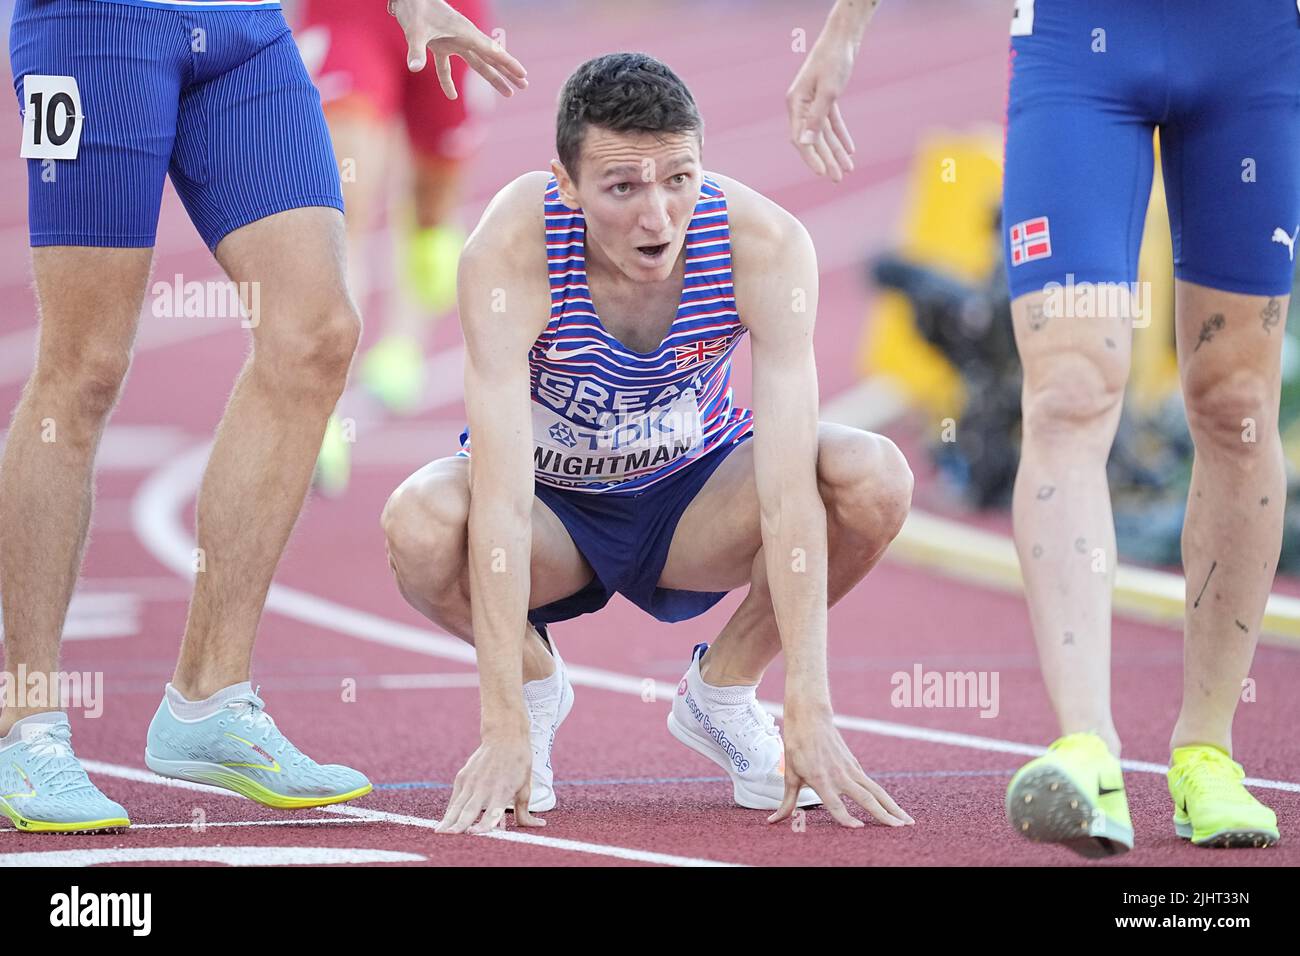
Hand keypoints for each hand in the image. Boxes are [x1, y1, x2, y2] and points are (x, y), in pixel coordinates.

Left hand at [389, 0, 527, 97]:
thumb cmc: (414, 7)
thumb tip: (415, 67)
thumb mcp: (415, 29)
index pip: (492, 51)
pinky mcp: (439, 44)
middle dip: (507, 73)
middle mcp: (463, 37)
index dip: (508, 63)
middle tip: (524, 85)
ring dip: (491, 77)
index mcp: (465, 32)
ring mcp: (452, 41)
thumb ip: (417, 50)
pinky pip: (446, 67)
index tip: (522, 74)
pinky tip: (452, 96)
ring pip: (476, 63)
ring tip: (508, 93)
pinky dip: (447, 81)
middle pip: (490, 59)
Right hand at [435, 729, 542, 833]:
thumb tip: (539, 825)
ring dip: (448, 821)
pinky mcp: (462, 777)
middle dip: (459, 825)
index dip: (484, 824)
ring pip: (457, 806)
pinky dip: (449, 811)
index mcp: (503, 790)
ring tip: (440, 834)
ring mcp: (471, 781)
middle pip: (470, 810)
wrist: (504, 737)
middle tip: (450, 837)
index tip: (475, 834)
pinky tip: (444, 824)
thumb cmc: (518, 764)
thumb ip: (525, 811)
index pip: (493, 812)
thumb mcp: (525, 787)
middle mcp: (485, 786)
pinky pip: (455, 799)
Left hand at [768, 709, 913, 828]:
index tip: (858, 828)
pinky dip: (885, 798)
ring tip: (907, 821)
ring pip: (876, 791)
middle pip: (866, 798)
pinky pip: (873, 785)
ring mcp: (850, 770)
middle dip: (884, 815)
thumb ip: (787, 802)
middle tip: (899, 828)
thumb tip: (773, 822)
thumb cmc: (797, 746)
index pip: (835, 804)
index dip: (846, 817)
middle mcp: (839, 776)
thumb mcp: (790, 775)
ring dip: (893, 807)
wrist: (811, 717)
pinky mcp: (855, 766)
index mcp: (820, 779)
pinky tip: (894, 809)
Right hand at [786, 30, 856, 180]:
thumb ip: (816, 119)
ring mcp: (812, 102)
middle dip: (826, 160)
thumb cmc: (834, 60)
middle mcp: (801, 105)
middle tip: (838, 178)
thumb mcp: (828, 91)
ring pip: (824, 133)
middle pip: (813, 139)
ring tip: (848, 169)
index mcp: (796, 104)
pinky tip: (849, 150)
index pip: (800, 139)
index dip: (811, 158)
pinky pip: (832, 122)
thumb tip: (803, 143)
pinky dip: (840, 135)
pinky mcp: (825, 97)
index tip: (822, 174)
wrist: (843, 37)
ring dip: (835, 151)